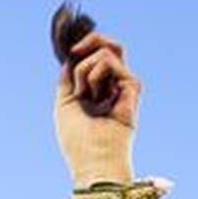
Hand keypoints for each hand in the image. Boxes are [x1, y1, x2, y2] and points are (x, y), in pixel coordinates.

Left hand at [54, 29, 140, 186]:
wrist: (93, 158)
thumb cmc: (77, 139)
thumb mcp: (64, 102)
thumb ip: (68, 78)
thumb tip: (71, 57)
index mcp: (97, 90)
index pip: (95, 57)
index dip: (84, 46)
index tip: (69, 49)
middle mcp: (113, 85)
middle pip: (108, 45)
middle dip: (88, 40)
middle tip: (74, 52)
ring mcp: (124, 85)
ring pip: (106, 51)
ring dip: (85, 69)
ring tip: (85, 95)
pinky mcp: (133, 86)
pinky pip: (108, 61)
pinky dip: (93, 76)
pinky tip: (95, 97)